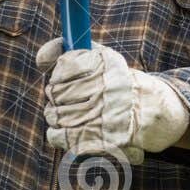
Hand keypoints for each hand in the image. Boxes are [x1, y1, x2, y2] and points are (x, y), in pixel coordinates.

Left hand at [36, 38, 189, 160]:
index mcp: (105, 66)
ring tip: (65, 113)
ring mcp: (101, 116)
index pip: (64, 66)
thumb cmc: (118, 82)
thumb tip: (40, 59)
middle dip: (55, 95)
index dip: (59, 73)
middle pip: (56, 91)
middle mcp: (104, 89)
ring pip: (55, 114)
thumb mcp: (102, 57)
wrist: (150, 112)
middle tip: (62, 98)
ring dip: (55, 114)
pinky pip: (59, 136)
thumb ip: (71, 50)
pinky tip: (62, 129)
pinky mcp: (96, 139)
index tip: (63, 77)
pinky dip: (55, 134)